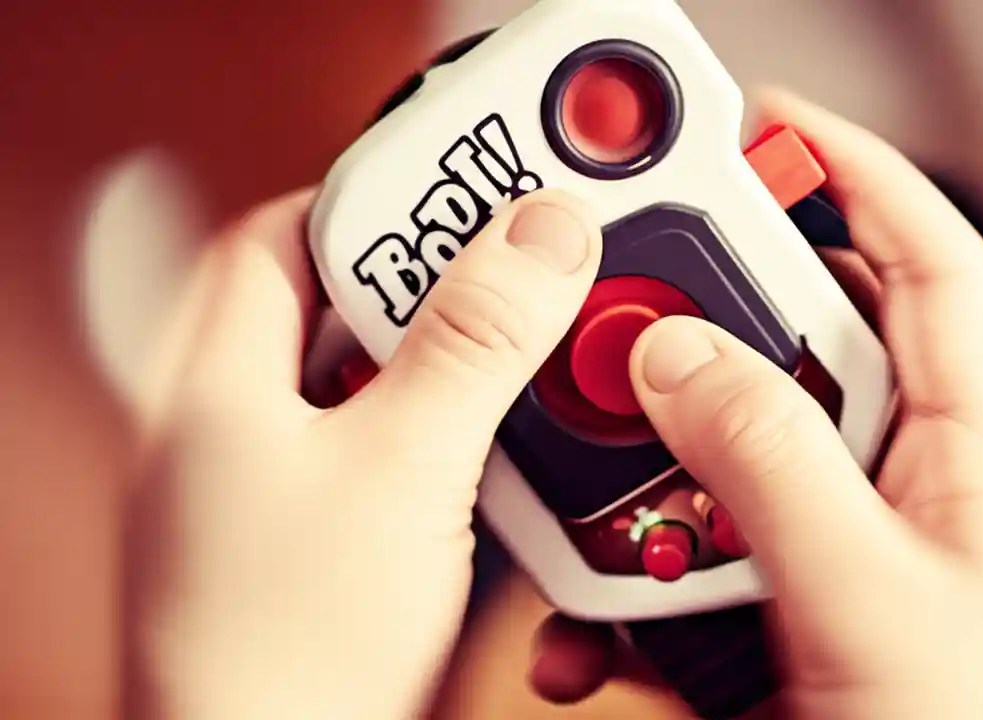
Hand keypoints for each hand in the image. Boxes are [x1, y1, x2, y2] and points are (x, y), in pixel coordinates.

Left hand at [124, 188, 602, 718]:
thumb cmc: (285, 657)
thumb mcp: (401, 469)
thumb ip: (472, 343)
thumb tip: (540, 235)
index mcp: (219, 382)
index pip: (287, 231)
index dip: (382, 198)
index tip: (475, 188)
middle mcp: (243, 429)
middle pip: (348, 306)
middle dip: (444, 290)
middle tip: (530, 278)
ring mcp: (287, 493)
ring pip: (385, 389)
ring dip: (461, 377)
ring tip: (532, 373)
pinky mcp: (332, 546)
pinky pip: (401, 460)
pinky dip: (458, 449)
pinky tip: (505, 468)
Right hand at [528, 88, 982, 719]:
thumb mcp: (872, 600)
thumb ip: (774, 466)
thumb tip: (682, 355)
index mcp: (972, 457)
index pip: (932, 272)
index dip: (862, 181)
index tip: (765, 130)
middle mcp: (905, 493)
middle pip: (797, 364)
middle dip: (703, 350)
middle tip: (619, 340)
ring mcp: (839, 561)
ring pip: (722, 474)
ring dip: (643, 501)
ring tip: (589, 527)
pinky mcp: (785, 626)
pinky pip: (689, 576)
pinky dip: (626, 601)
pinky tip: (585, 639)